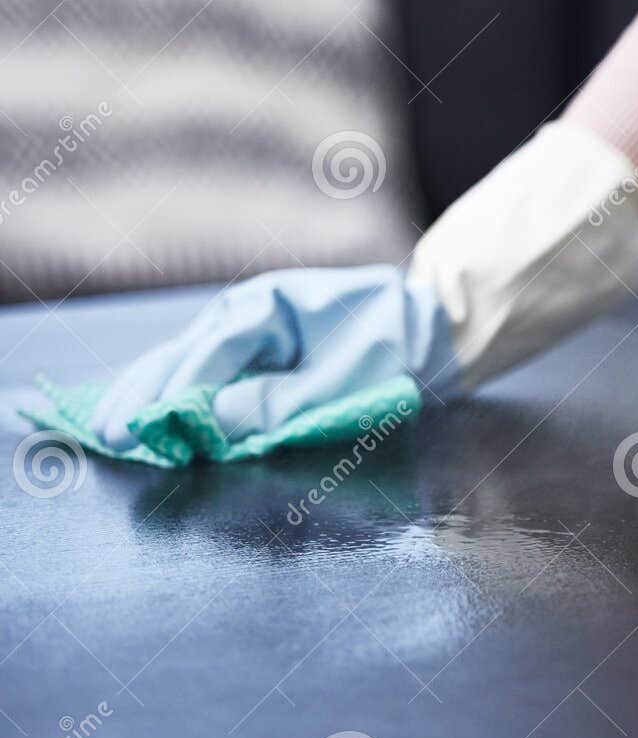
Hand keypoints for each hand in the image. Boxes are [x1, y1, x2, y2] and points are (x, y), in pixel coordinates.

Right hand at [90, 265, 457, 450]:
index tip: (145, 427)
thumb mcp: (342, 380)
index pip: (210, 351)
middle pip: (180, 351)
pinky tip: (147, 414)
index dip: (173, 392)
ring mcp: (249, 325)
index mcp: (270, 303)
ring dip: (149, 394)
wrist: (431, 326)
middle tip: (107, 434)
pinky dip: (174, 391)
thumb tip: (208, 422)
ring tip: (110, 429)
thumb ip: (275, 403)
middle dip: (142, 393)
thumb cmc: (394, 346)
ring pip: (184, 360)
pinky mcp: (256, 347)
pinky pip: (204, 369)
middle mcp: (250, 308)